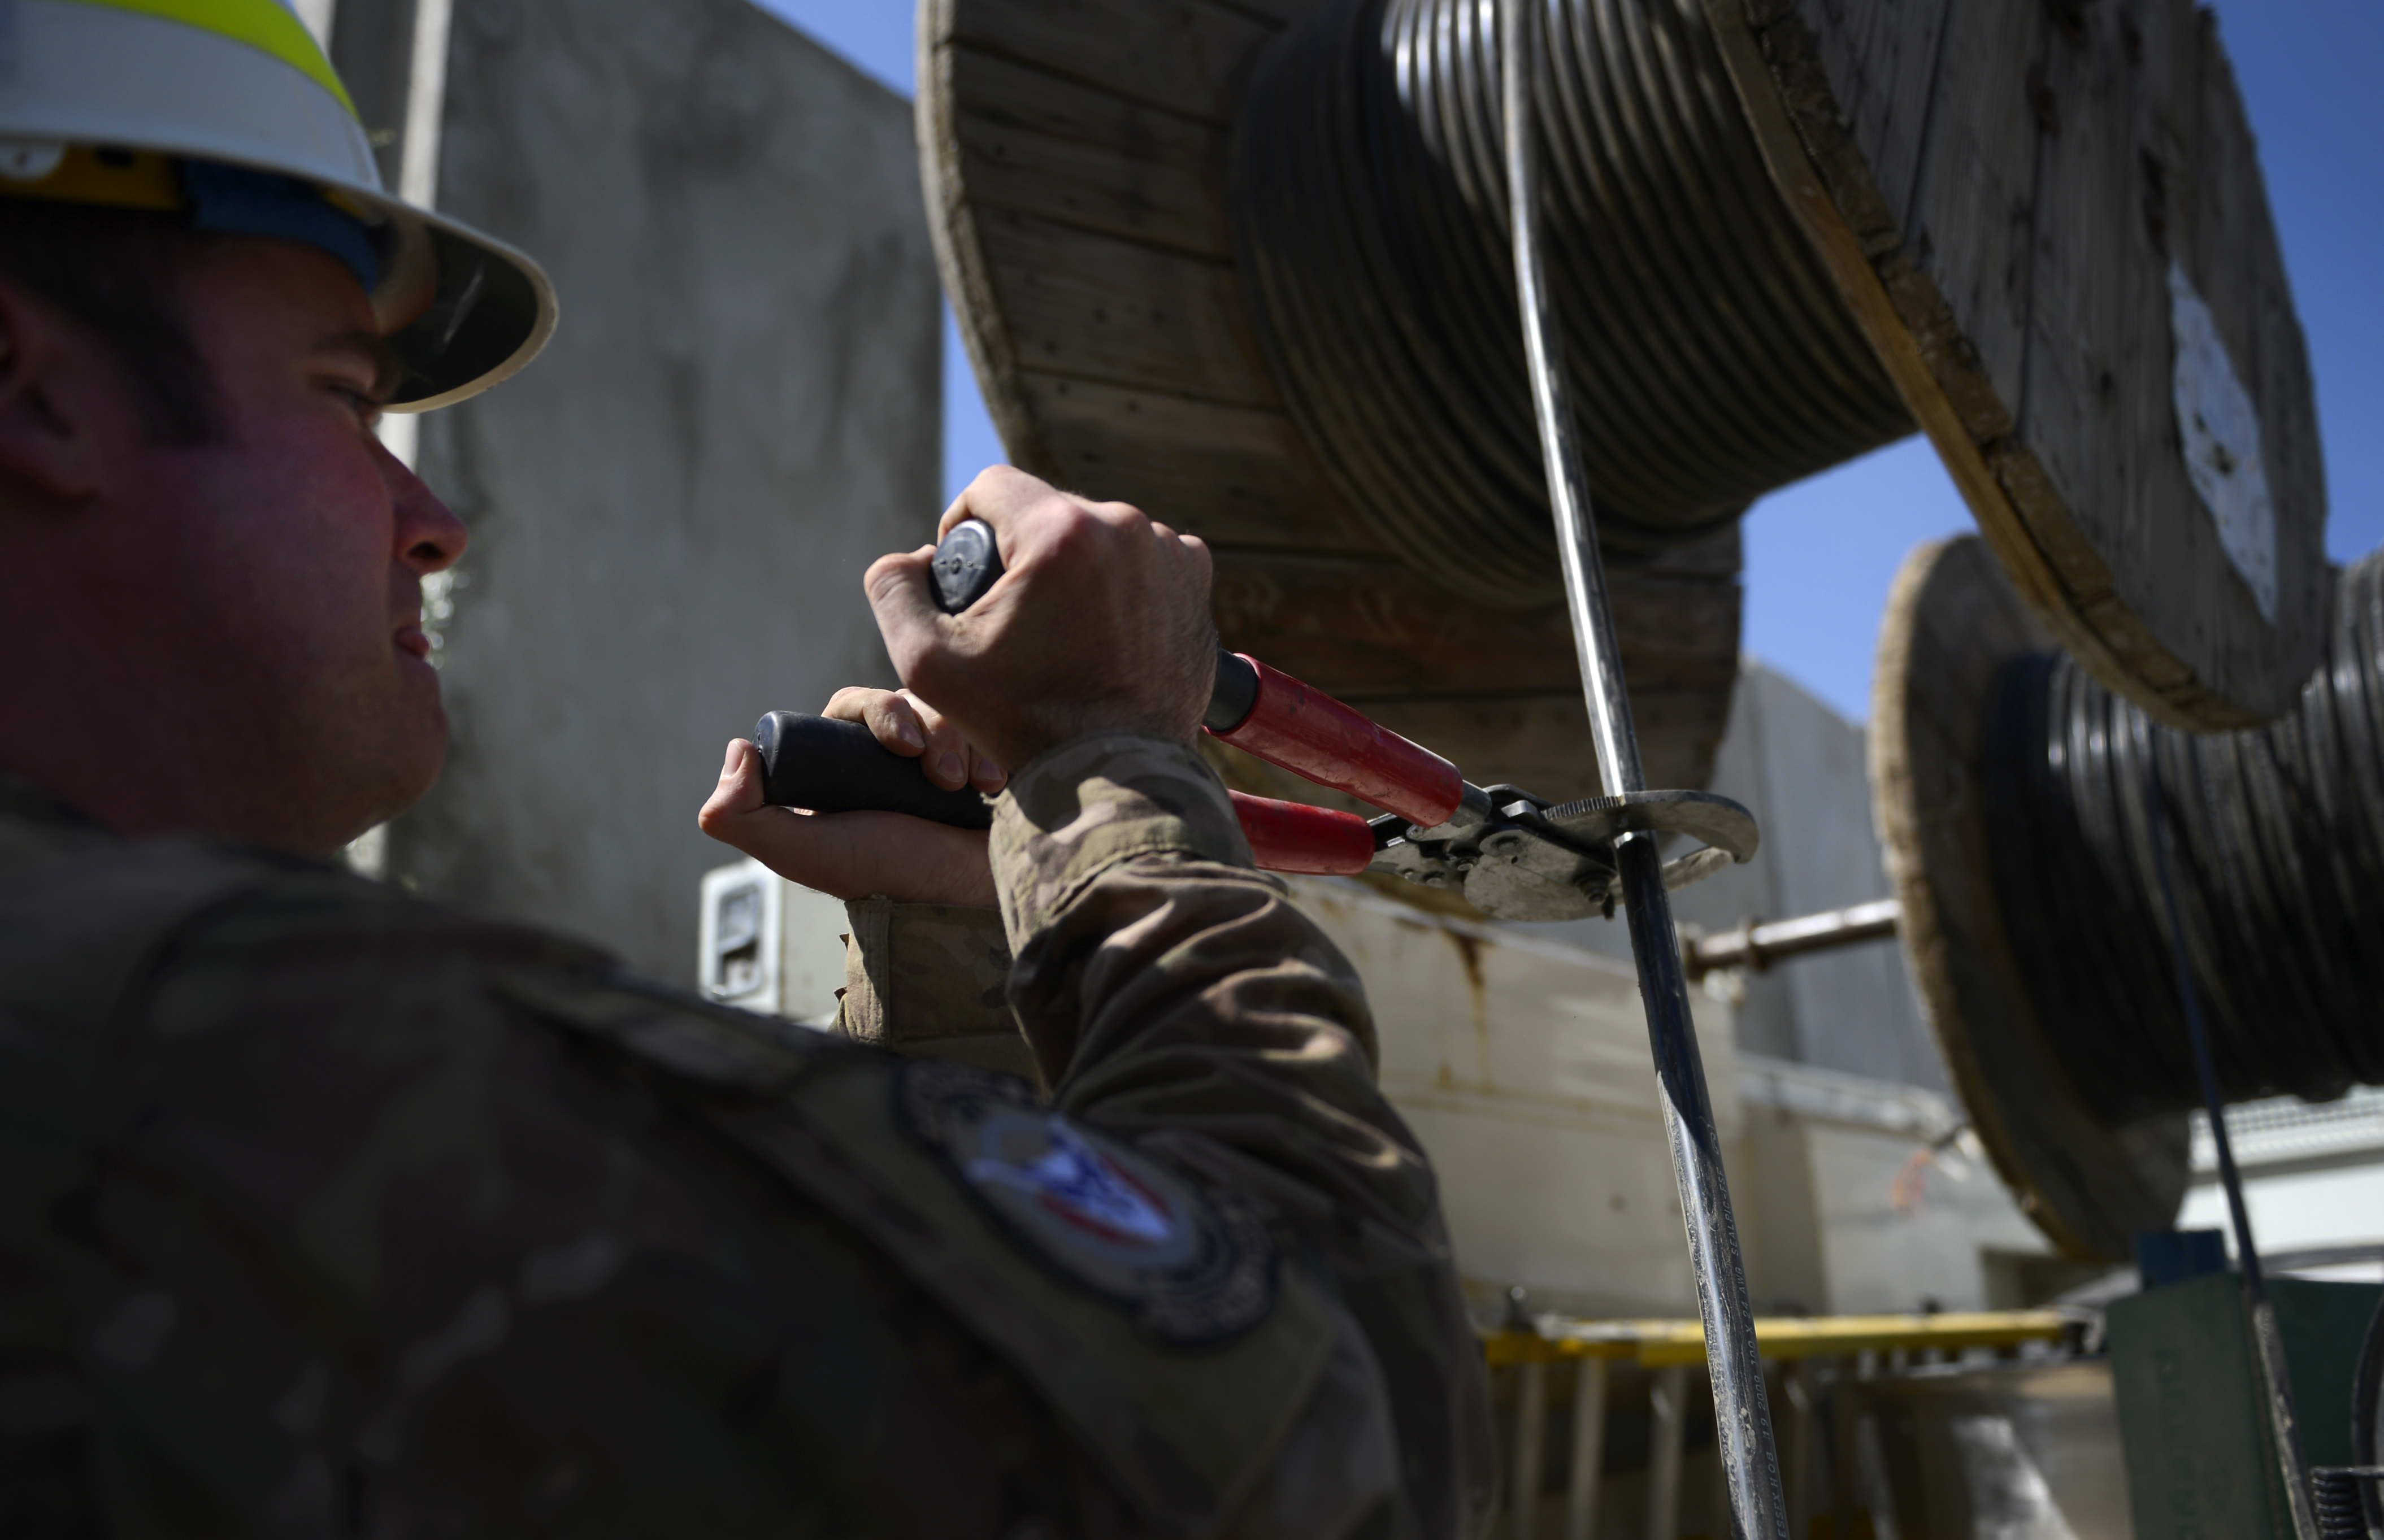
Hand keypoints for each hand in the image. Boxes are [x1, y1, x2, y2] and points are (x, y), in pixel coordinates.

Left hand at [696, 687, 998, 906]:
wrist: (964, 901)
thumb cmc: (884, 878)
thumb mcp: (801, 852)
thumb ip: (742, 816)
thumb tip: (739, 748)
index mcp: (835, 767)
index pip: (851, 705)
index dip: (877, 711)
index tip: (901, 744)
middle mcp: (879, 758)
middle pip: (900, 701)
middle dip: (926, 727)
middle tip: (939, 774)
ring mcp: (929, 758)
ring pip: (941, 710)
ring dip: (956, 743)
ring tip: (963, 787)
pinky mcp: (969, 760)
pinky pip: (977, 726)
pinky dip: (985, 751)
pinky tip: (991, 783)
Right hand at [864, 466, 1216, 773]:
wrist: (1116, 776)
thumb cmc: (1023, 723)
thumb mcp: (926, 662)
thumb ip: (894, 589)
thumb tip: (912, 555)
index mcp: (1062, 534)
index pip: (993, 485)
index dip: (964, 521)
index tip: (967, 571)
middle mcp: (1126, 529)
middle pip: (1048, 508)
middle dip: (1022, 549)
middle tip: (1015, 613)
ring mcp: (1170, 554)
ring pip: (1096, 532)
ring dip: (1072, 565)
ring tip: (1061, 628)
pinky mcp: (1196, 581)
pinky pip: (1142, 558)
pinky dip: (1120, 583)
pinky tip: (1104, 630)